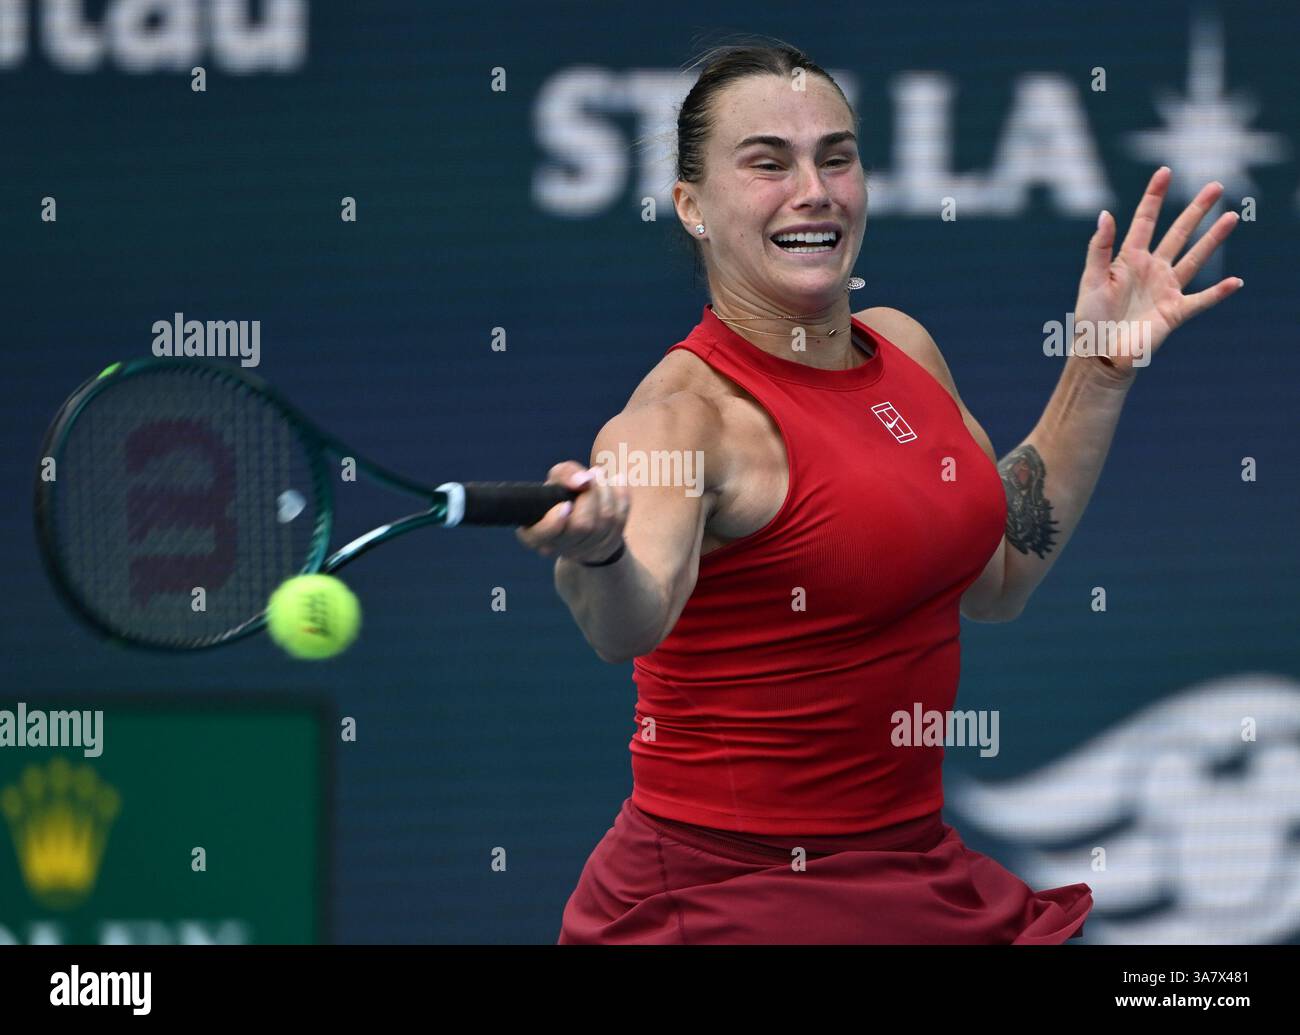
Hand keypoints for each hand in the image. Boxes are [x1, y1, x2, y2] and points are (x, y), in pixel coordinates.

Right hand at [515, 461, 630, 563]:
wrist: (582, 515)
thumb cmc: (562, 494)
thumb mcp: (555, 479)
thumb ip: (564, 474)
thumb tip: (582, 480)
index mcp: (535, 534)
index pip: (542, 535)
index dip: (554, 522)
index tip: (565, 505)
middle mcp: (558, 547)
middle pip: (582, 526)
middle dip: (590, 496)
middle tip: (589, 477)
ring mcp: (585, 551)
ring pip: (606, 520)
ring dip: (606, 491)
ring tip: (599, 474)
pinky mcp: (607, 547)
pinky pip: (621, 518)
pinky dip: (621, 496)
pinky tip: (616, 482)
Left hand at [1073, 167, 1242, 381]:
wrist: (1100, 354)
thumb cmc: (1090, 318)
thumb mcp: (1091, 279)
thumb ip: (1099, 248)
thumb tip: (1105, 214)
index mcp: (1129, 259)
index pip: (1145, 221)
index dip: (1154, 196)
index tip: (1165, 171)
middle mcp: (1152, 270)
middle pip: (1178, 233)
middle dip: (1196, 210)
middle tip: (1216, 186)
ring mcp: (1166, 289)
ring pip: (1195, 258)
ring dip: (1214, 239)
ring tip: (1232, 217)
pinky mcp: (1176, 312)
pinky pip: (1202, 299)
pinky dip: (1218, 292)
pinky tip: (1235, 281)